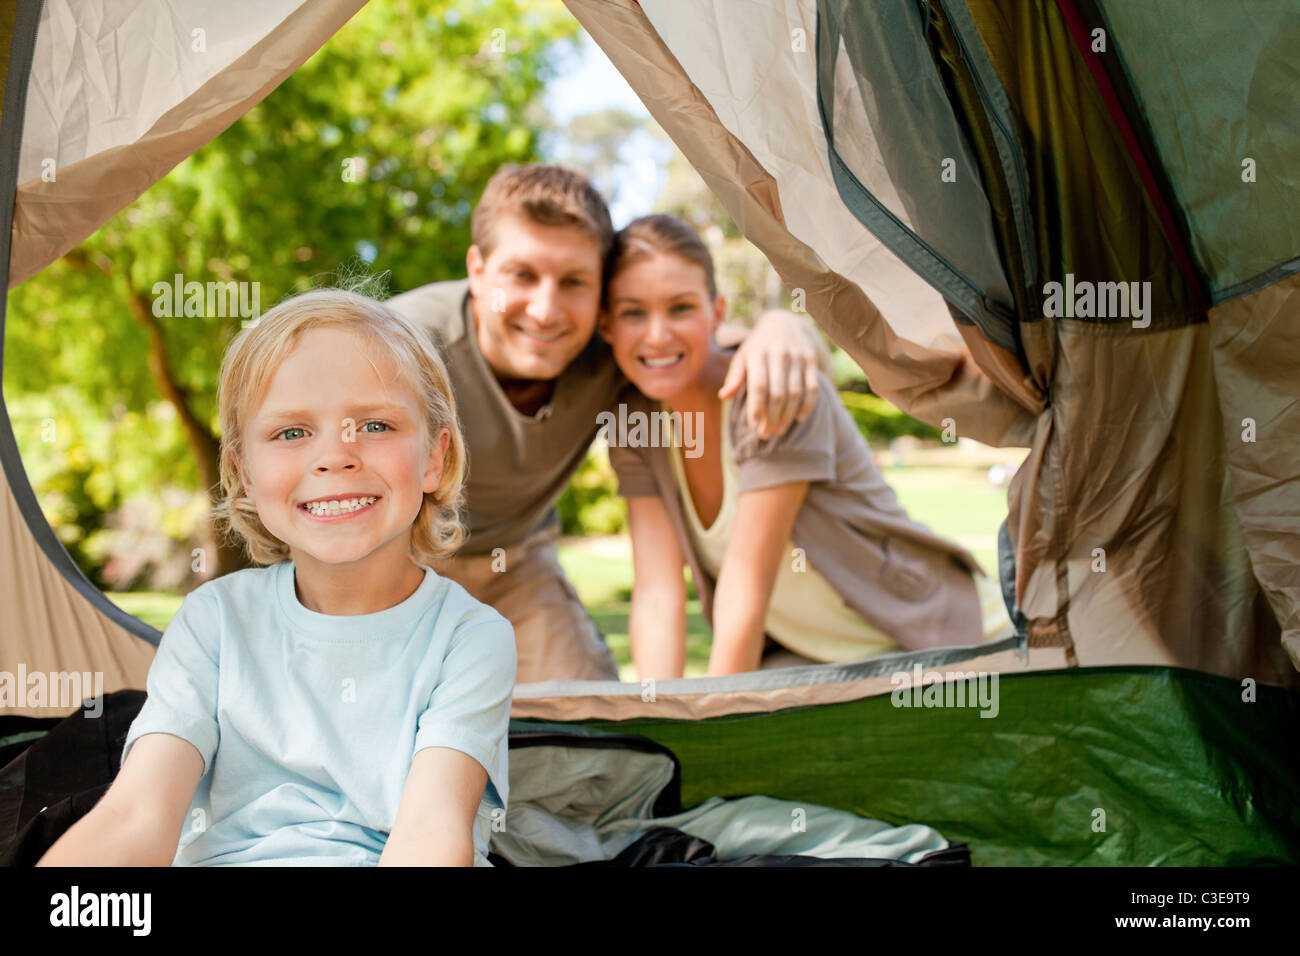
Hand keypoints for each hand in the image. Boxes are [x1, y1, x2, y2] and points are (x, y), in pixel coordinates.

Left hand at [718, 309, 819, 438]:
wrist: (783, 322)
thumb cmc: (757, 346)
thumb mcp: (742, 356)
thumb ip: (734, 377)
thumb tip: (723, 396)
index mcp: (757, 353)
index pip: (758, 386)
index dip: (756, 408)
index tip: (752, 426)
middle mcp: (778, 354)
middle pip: (777, 393)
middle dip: (771, 418)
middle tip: (765, 435)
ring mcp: (797, 356)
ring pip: (795, 393)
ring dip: (787, 416)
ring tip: (778, 431)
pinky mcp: (811, 360)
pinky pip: (812, 387)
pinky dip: (807, 405)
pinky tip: (799, 418)